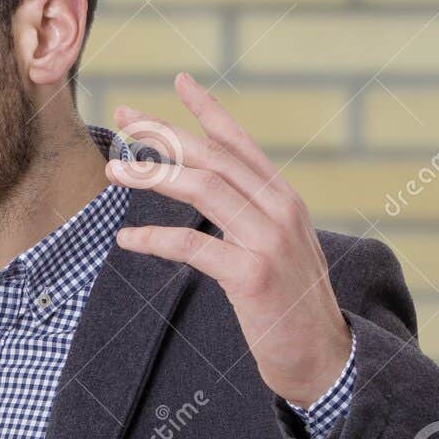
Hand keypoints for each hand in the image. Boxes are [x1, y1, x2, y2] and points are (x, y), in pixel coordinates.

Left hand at [107, 71, 352, 406]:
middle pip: (213, 156)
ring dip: (153, 174)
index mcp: (284, 199)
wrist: (324, 357)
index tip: (179, 81)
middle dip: (164, 133)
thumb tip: (213, 189)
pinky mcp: (253, 276)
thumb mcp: (279, 246)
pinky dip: (154, 239)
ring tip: (114, 171)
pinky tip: (126, 239)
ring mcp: (269, 241)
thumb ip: (252, 214)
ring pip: (203, 189)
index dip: (208, 109)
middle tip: (124, 118)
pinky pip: (193, 245)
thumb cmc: (291, 304)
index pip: (241, 142)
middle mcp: (280, 210)